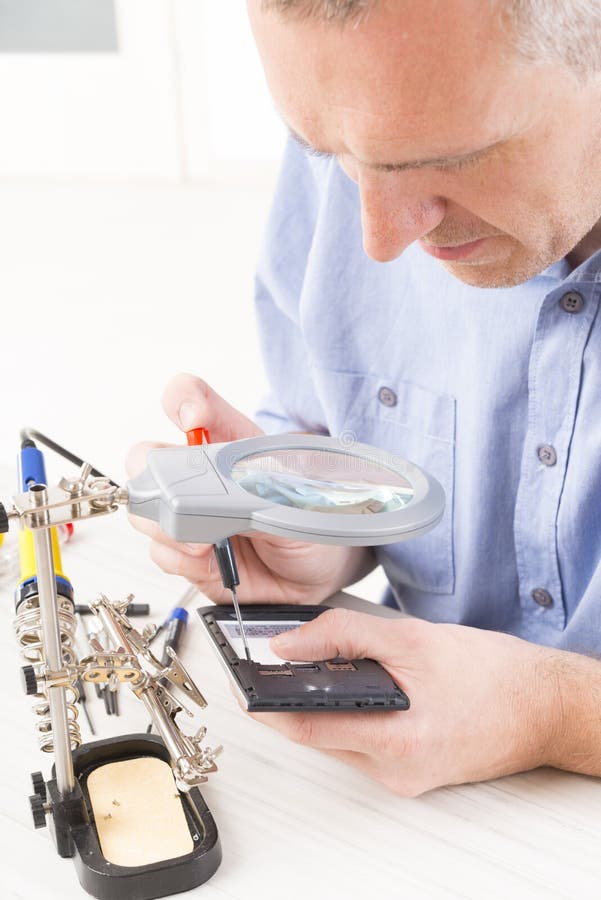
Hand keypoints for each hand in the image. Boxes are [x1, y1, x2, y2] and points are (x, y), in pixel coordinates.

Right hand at [126, 373, 373, 602]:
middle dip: (156, 475)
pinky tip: (211, 559)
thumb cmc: (309, 522)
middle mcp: (200, 475)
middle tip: (186, 498)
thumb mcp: (298, 499)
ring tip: (211, 541)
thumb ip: (259, 497)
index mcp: (229, 443)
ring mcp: (188, 513)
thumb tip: (227, 507)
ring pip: (145, 506)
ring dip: (171, 526)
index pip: (192, 400)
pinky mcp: (184, 552)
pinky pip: (159, 551)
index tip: (194, 418)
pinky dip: (182, 559)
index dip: (183, 400)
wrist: (314, 573)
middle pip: (147, 455)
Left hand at [246, 608, 560, 795]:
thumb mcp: (413, 639)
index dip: (266, 705)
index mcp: (397, 744)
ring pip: (342, 737)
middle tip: (274, 662)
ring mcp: (406, 776)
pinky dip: (353, 710)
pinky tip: (357, 682)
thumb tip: (290, 644)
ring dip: (325, 702)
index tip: (240, 683)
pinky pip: (366, 740)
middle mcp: (397, 773)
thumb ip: (345, 636)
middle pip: (321, 734)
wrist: (547, 705)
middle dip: (294, 697)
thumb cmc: (495, 674)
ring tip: (316, 663)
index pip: (307, 729)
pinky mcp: (413, 769)